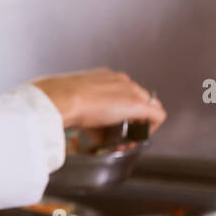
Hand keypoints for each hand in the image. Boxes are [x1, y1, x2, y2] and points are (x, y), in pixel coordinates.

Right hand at [31, 68, 165, 130]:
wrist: (60, 98)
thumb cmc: (57, 98)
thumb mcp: (69, 99)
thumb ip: (78, 107)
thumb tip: (78, 122)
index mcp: (103, 76)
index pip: (123, 91)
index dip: (122, 109)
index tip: (114, 122)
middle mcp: (121, 80)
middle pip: (139, 98)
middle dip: (133, 118)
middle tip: (123, 133)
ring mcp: (131, 91)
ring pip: (148, 107)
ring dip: (141, 123)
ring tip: (129, 138)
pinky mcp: (138, 105)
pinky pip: (157, 115)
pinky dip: (153, 127)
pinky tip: (139, 138)